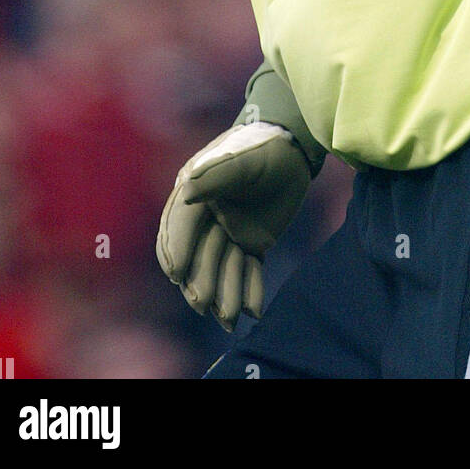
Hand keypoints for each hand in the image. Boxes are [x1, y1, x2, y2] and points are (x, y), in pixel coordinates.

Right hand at [157, 122, 310, 329]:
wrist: (293, 153)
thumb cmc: (263, 150)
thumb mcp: (243, 160)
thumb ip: (216, 176)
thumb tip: (185, 192)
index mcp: (195, 194)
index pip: (180, 226)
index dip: (178, 248)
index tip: (177, 273)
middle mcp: (207, 219)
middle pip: (199, 256)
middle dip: (202, 281)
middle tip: (206, 306)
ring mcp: (229, 233)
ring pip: (223, 268)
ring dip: (226, 293)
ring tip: (234, 318)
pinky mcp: (251, 243)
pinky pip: (248, 270)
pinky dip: (251, 289)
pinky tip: (255, 309)